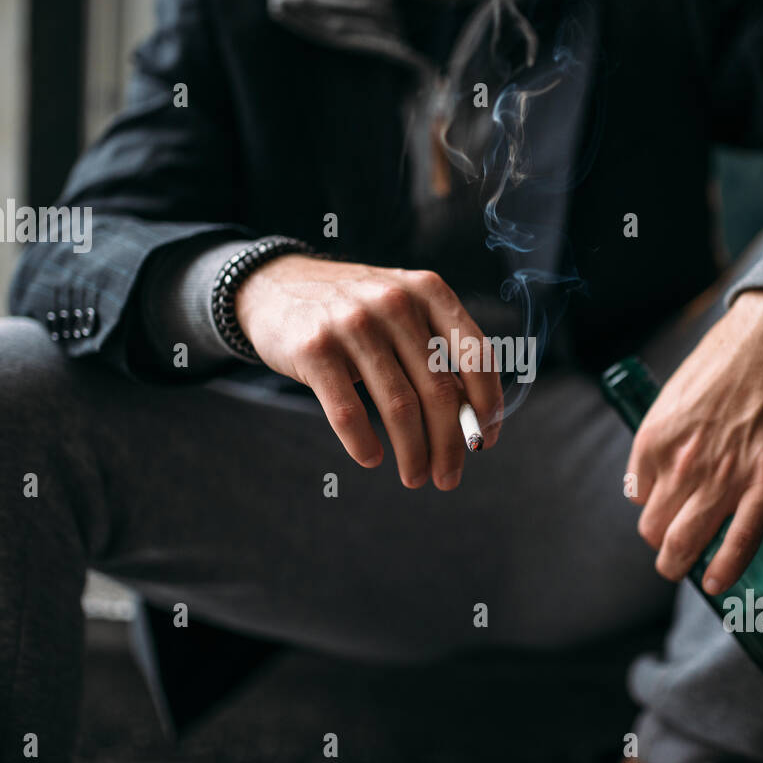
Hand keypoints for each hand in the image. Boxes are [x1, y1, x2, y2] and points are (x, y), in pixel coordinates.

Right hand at [236, 254, 503, 489]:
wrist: (274, 285)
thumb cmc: (354, 311)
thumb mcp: (402, 312)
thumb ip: (436, 354)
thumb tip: (473, 421)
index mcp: (428, 292)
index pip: (476, 356)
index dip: (488, 406)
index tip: (484, 442)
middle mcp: (395, 302)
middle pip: (440, 391)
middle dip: (451, 445)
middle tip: (449, 477)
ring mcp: (353, 324)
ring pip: (399, 407)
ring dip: (413, 453)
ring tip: (415, 477)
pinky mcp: (314, 349)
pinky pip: (348, 411)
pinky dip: (364, 444)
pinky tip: (372, 459)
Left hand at [627, 290, 762, 592]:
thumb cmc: (727, 362)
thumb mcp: (673, 397)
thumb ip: (661, 441)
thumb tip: (649, 482)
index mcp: (655, 438)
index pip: (640, 499)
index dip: (654, 508)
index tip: (667, 510)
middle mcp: (683, 462)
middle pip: (656, 529)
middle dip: (661, 545)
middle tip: (671, 551)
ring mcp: (725, 475)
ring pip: (687, 542)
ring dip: (680, 564)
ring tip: (682, 570)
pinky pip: (741, 541)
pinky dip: (725, 569)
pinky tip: (718, 584)